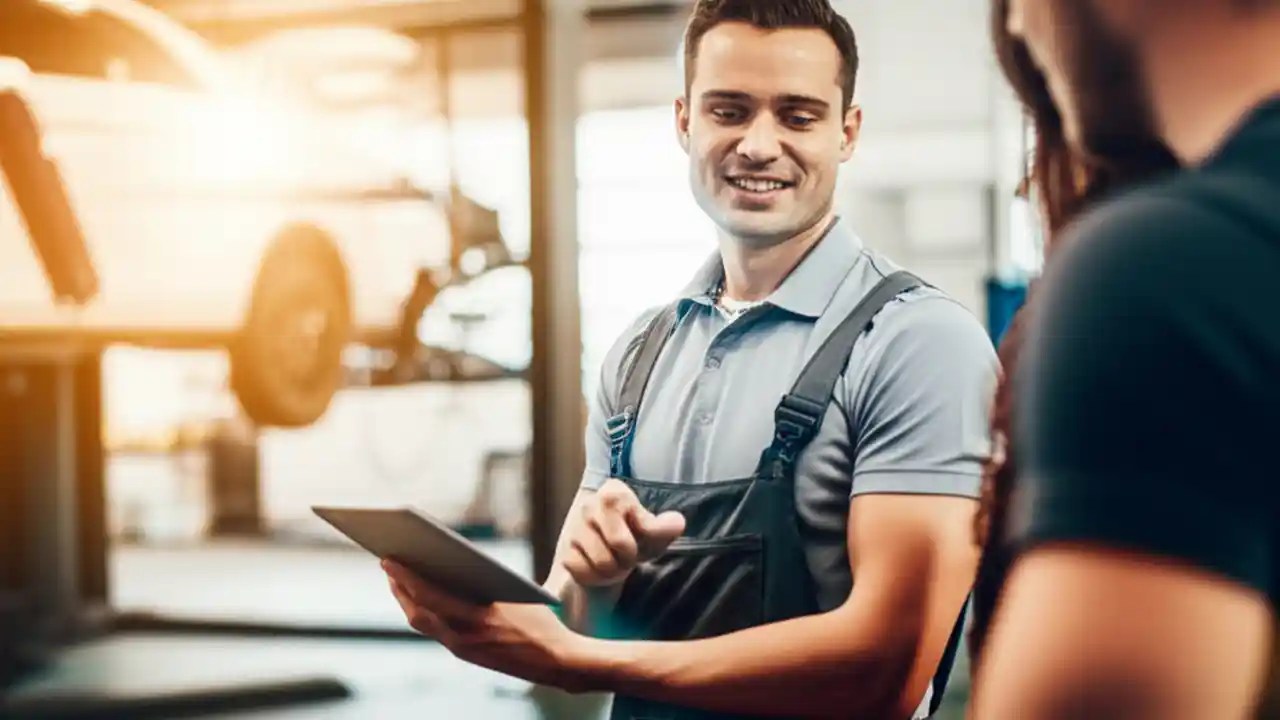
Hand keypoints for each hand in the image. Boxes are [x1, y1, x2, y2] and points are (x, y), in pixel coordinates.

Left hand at [383, 559, 594, 692]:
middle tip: (387, 564)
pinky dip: (424, 611)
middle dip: (399, 588)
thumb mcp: (513, 593)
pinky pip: (435, 630)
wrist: (556, 661)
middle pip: (418, 612)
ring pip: (422, 623)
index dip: (405, 577)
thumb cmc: (541, 621)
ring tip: (399, 579)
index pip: (429, 595)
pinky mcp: (466, 654)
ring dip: (407, 600)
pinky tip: (421, 598)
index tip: (388, 559)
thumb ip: (482, 583)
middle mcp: (464, 637)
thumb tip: (453, 563)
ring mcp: (463, 648)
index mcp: (477, 618)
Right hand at [562, 478, 685, 586]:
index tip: (641, 536)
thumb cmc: (631, 541)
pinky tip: (597, 570)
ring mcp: (574, 528)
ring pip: (603, 562)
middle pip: (620, 543)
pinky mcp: (565, 552)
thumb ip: (666, 527)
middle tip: (627, 555)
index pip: (640, 522)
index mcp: (614, 492)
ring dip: (612, 571)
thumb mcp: (654, 535)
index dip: (644, 537)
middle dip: (628, 557)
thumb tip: (677, 522)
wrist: (603, 561)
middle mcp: (590, 504)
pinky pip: (585, 573)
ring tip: (613, 563)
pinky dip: (595, 578)